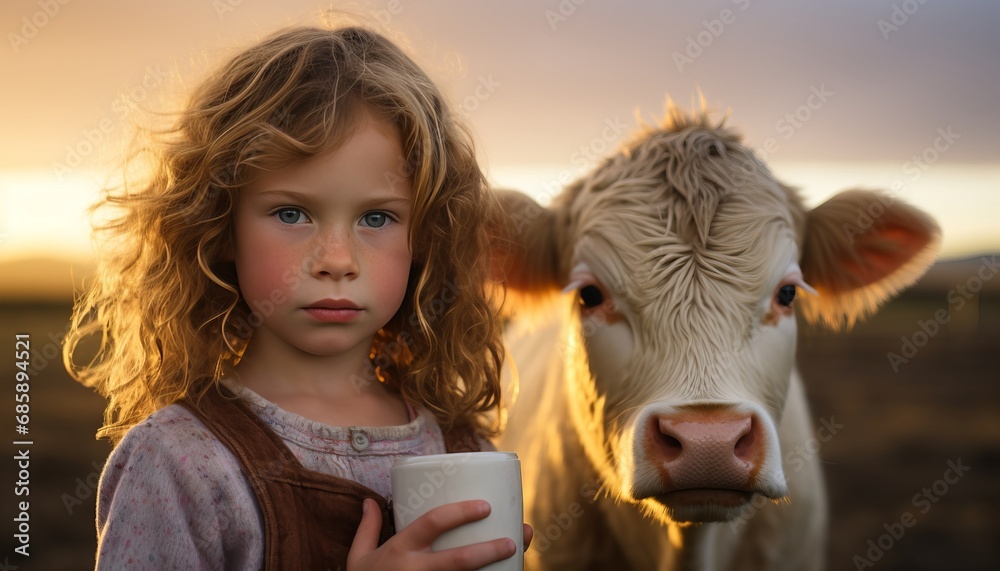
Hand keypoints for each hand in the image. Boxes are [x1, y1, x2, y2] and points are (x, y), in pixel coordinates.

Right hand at [347, 498, 517, 570]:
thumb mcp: (360, 558)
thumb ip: (368, 529)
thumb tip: (369, 501)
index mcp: (400, 550)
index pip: (432, 522)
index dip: (460, 512)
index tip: (485, 506)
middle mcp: (414, 570)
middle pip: (457, 560)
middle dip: (488, 550)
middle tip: (513, 540)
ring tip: (515, 561)